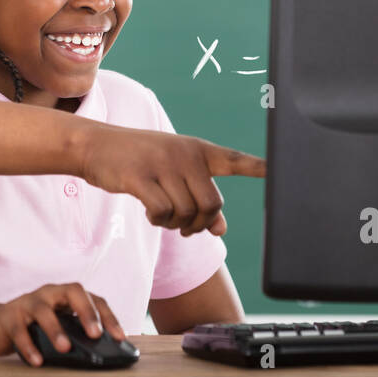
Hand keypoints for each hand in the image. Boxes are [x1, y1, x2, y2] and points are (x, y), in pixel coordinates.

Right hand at [0, 283, 123, 366]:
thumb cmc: (34, 326)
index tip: (119, 337)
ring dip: (55, 329)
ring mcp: (28, 302)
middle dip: (87, 312)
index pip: (92, 298)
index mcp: (65, 295)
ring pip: (43, 310)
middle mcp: (49, 293)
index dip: (108, 316)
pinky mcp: (9, 316)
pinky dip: (28, 346)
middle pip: (72, 291)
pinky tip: (37, 360)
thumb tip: (100, 354)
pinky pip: (19, 330)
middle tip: (96, 334)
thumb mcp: (57, 325)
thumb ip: (75, 333)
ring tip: (65, 348)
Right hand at [76, 125, 265, 235]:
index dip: (258, 167)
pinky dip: (158, 220)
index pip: (235, 160)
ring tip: (162, 214)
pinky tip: (150, 212)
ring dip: (175, 224)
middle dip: (199, 223)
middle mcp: (185, 154)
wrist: (97, 146)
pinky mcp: (140, 177)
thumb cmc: (141, 161)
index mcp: (199, 150)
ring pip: (186, 213)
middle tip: (184, 225)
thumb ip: (200, 199)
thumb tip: (221, 230)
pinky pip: (162, 212)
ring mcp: (162, 164)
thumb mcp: (174, 174)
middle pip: (212, 205)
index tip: (280, 170)